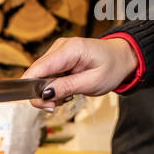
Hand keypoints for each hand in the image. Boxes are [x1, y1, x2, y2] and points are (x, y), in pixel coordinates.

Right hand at [23, 36, 137, 107]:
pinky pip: (46, 76)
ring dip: (49, 93)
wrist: (121, 58)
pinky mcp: (58, 58)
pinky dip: (52, 88)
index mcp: (70, 49)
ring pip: (39, 77)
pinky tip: (65, 90)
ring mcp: (57, 52)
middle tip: (56, 106)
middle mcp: (60, 47)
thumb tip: (44, 94)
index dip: (32, 87)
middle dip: (42, 95)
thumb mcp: (92, 82)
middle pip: (36, 74)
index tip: (43, 104)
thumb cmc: (111, 67)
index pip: (39, 68)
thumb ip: (66, 87)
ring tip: (67, 96)